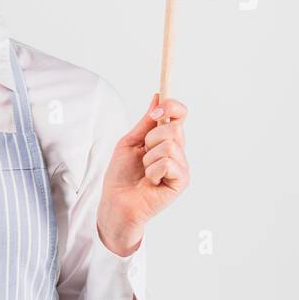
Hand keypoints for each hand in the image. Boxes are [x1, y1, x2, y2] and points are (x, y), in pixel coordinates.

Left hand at [96, 93, 189, 254]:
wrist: (116, 201)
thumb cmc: (121, 175)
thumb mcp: (130, 142)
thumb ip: (146, 122)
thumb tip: (158, 98)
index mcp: (166, 139)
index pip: (180, 114)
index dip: (171, 107)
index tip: (157, 111)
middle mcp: (177, 151)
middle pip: (173, 127)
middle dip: (150, 139)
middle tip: (142, 156)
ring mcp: (181, 166)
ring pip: (169, 145)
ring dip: (149, 158)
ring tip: (145, 172)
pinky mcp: (182, 180)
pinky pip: (168, 163)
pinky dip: (153, 171)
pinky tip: (151, 181)